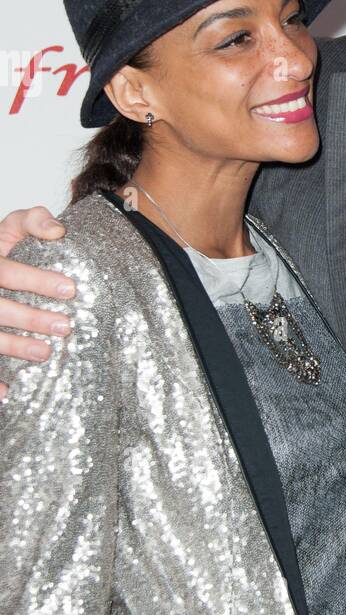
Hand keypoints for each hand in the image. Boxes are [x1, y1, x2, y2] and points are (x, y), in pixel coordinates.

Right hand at [0, 207, 73, 399]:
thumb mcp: (9, 228)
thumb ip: (33, 220)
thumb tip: (58, 231)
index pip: (6, 271)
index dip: (36, 279)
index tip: (71, 289)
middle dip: (30, 318)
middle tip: (66, 326)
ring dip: (15, 347)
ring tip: (46, 353)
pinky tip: (6, 395)